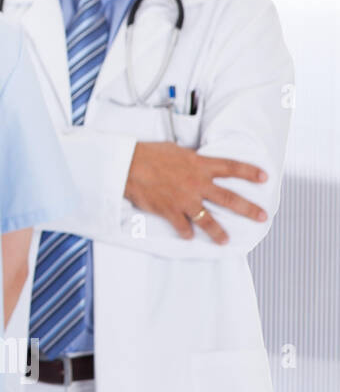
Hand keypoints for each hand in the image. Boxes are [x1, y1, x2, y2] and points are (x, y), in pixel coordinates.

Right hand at [123, 141, 267, 243]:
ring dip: (218, 232)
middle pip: (229, 198)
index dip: (250, 172)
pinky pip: (182, 226)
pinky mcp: (169, 210)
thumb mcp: (176, 150)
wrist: (128, 164)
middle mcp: (197, 183)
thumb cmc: (148, 154)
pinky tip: (188, 236)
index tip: (264, 177)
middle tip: (262, 216)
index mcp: (199, 165)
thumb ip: (190, 159)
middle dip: (248, 209)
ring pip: (208, 220)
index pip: (232, 167)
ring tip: (226, 240)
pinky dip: (185, 233)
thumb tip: (195, 161)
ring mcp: (184, 199)